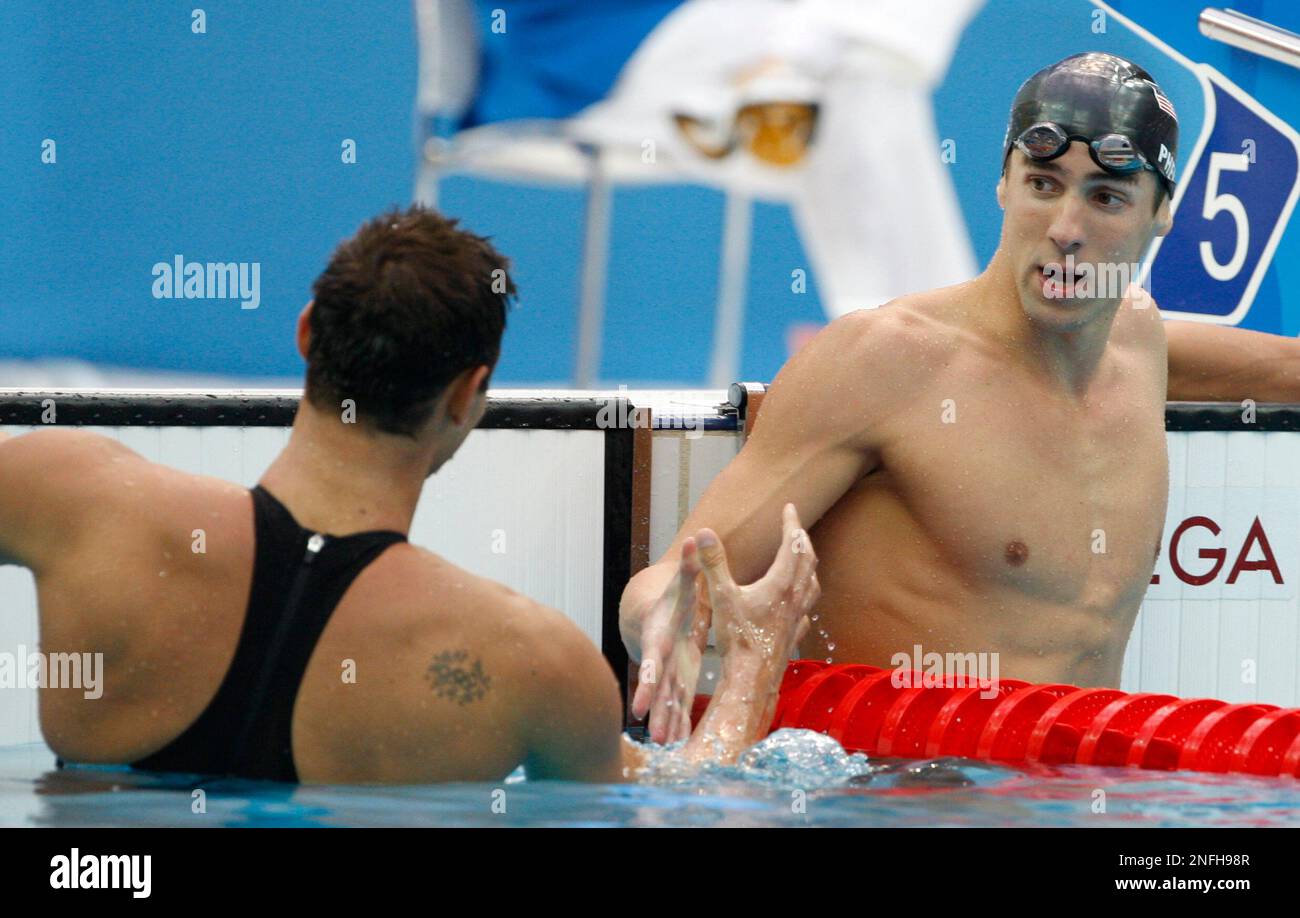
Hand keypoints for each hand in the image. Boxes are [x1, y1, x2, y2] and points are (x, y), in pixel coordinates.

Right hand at [630, 537, 713, 743]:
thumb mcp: (682, 584)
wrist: (660, 616)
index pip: (652, 662)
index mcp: (662, 640)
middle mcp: (662, 661)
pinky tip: (679, 744)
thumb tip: (696, 538)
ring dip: (667, 724)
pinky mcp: (680, 683)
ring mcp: (670, 675)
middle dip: (655, 713)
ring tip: (665, 748)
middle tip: (653, 738)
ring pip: (668, 703)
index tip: (637, 706)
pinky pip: (679, 707)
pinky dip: (678, 724)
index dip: (645, 682)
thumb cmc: (672, 599)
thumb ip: (690, 566)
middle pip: (656, 689)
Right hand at [698, 503, 818, 676]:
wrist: (751, 680)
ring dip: (808, 567)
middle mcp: (794, 599)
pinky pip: (806, 612)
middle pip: (807, 561)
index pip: (793, 544)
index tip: (789, 507)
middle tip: (796, 527)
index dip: (792, 523)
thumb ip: (714, 563)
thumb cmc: (738, 640)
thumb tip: (704, 532)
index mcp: (780, 584)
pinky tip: (799, 606)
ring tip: (803, 560)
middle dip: (802, 540)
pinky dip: (804, 600)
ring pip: (812, 585)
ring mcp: (797, 618)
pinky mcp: (793, 636)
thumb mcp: (721, 596)